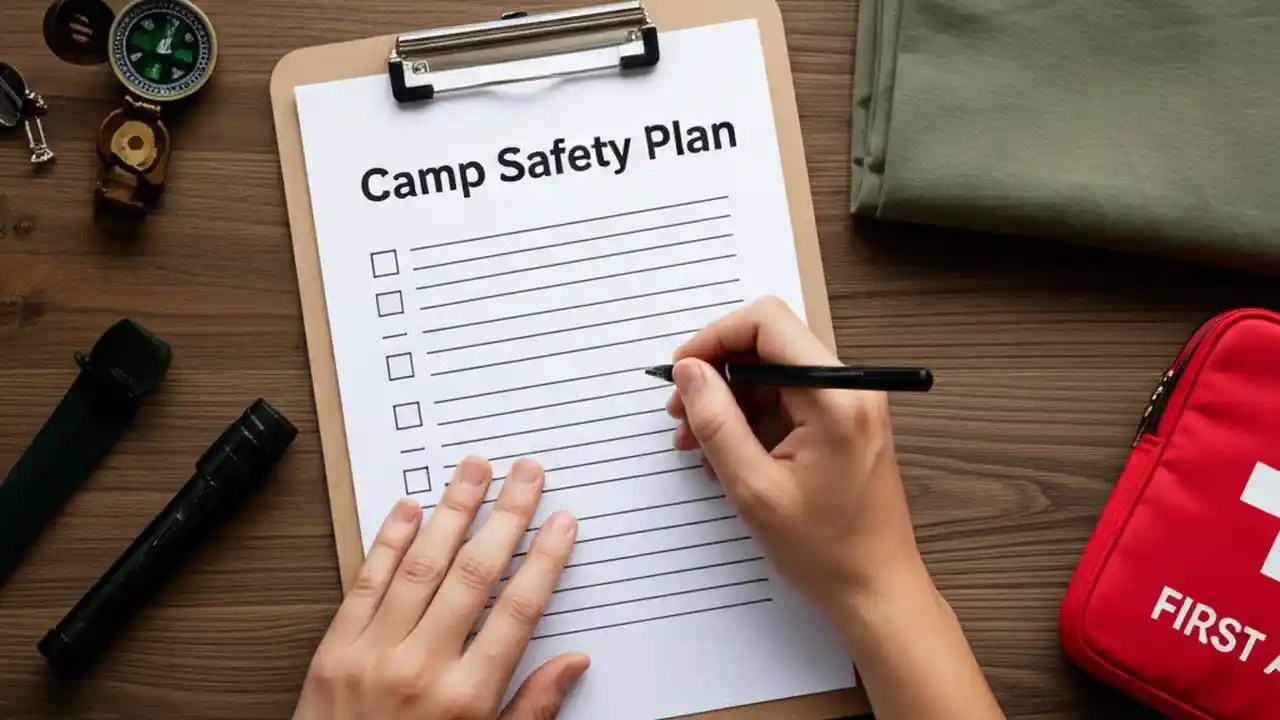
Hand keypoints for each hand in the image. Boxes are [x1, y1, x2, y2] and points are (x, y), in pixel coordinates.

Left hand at [293, 457, 587, 719]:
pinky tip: (408, 508)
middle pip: (476, 573)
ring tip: (474, 470)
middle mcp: (422, 668)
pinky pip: (366, 583)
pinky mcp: (334, 651)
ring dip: (452, 510)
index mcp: (467, 698)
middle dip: (506, 516)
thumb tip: (574, 664)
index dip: (545, 559)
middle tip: (527, 474)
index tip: (562, 522)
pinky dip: (388, 541)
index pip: (519, 609)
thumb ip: (532, 709)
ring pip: (422, 565)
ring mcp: (373, 654)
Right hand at [667, 296, 926, 619]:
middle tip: (682, 414)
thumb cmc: (827, 550)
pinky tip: (726, 452)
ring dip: (730, 399)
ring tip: (697, 441)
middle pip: (769, 343)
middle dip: (717, 372)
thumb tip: (689, 372)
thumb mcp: (754, 488)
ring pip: (773, 371)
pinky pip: (788, 397)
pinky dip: (751, 417)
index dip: (715, 337)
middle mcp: (851, 388)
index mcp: (836, 397)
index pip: (768, 323)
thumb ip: (716, 422)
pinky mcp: (845, 420)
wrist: (876, 589)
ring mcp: (851, 403)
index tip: (682, 371)